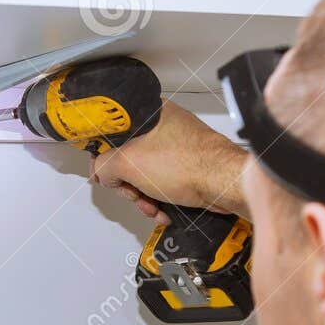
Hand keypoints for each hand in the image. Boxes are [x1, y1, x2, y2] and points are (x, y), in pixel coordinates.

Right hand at [90, 100, 248, 223]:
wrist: (223, 184)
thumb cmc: (188, 164)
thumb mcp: (128, 163)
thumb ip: (104, 165)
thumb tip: (101, 172)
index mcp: (149, 113)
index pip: (113, 132)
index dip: (104, 155)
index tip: (103, 172)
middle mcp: (164, 127)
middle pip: (128, 158)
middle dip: (129, 185)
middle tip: (134, 193)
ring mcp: (178, 147)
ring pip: (146, 175)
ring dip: (144, 197)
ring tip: (152, 207)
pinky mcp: (189, 167)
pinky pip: (164, 183)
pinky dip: (161, 199)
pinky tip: (165, 210)